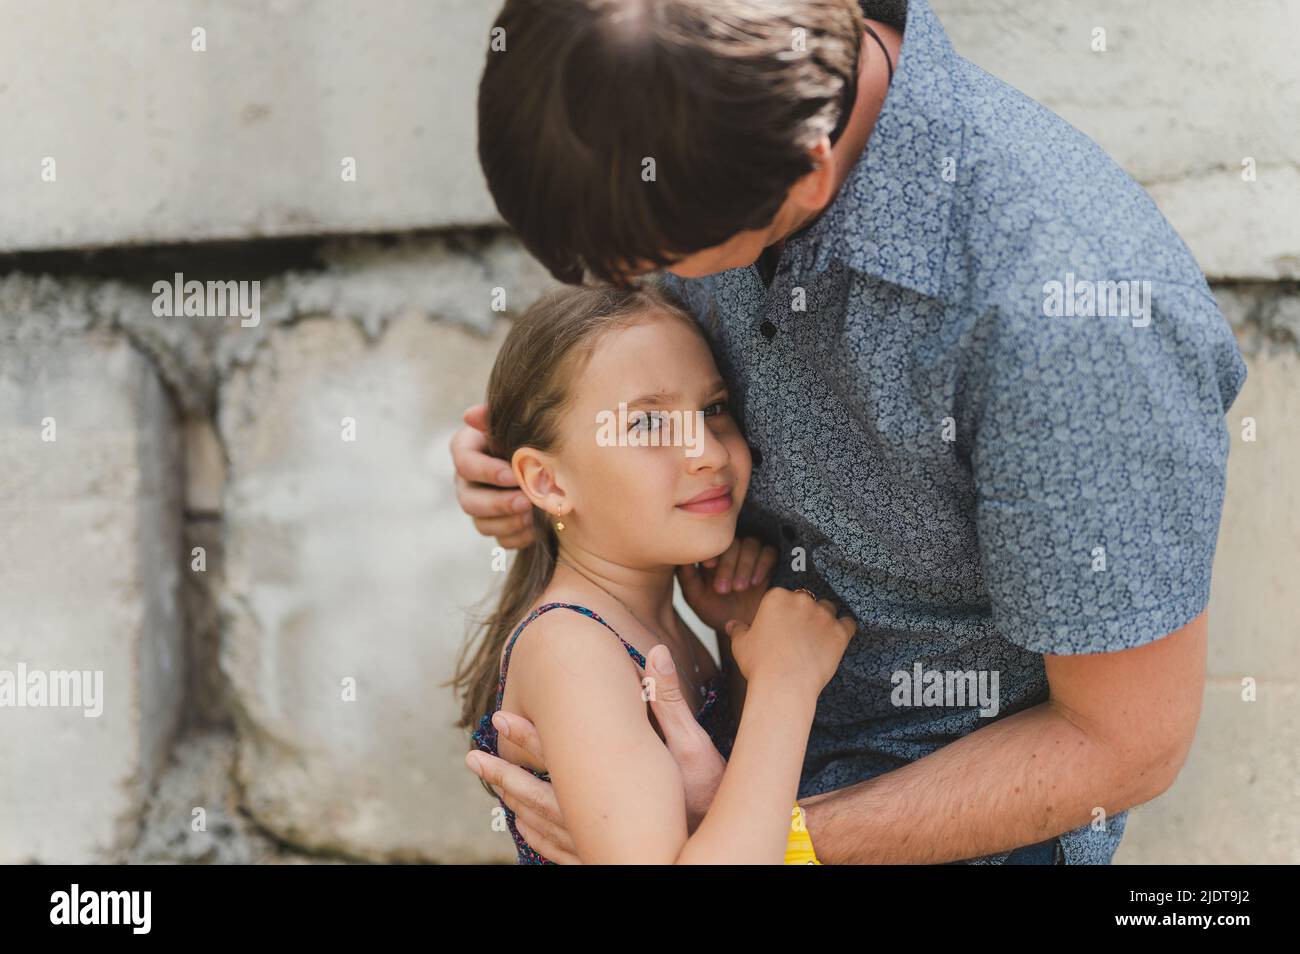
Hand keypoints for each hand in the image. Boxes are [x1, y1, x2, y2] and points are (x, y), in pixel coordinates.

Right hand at [450, 402, 534, 548]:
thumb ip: (493, 418)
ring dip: (510, 523)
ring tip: (534, 515)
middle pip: (469, 501)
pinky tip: (535, 529)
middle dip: (499, 504)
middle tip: (527, 501)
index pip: (465, 463)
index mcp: (466, 451)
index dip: (488, 472)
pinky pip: (500, 540)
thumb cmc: (526, 432)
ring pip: (482, 525)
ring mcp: (479, 507)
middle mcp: (466, 482)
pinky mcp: (495, 526)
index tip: (513, 475)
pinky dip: (518, 537)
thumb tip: (471, 415)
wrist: (545, 455)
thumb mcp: (511, 423)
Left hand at [464, 646, 728, 856]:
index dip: (528, 736)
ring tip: (493, 788)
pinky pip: (562, 853)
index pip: (560, 755)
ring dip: (516, 804)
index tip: (499, 717)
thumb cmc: (711, 801)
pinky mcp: (604, 861)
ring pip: (545, 826)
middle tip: (474, 758)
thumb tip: (654, 651)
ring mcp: (597, 847)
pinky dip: (540, 838)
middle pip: (540, 796)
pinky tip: (526, 829)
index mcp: (612, 785)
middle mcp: (596, 820)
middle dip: (505, 774)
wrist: (720, 854)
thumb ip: (669, 702)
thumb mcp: (695, 748)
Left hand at [676, 535, 777, 633]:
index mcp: (713, 554)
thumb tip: (680, 557)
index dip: (710, 550)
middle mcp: (733, 550)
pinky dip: (762, 565)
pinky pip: (769, 552)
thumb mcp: (696, 597)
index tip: (708, 567)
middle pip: (733, 541)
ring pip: (751, 544)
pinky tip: (755, 583)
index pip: (712, 540)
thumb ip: (686, 577)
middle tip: (723, 589)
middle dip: (728, 565)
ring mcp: (753, 554)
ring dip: (745, 565)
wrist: (743, 628)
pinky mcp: (771, 561)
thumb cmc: (717, 612)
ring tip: (739, 588)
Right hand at [727, 587, 856, 697]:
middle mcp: (802, 600)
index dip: (783, 613)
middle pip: (807, 600)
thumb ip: (739, 630)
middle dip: (803, 614)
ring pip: (828, 609)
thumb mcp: (741, 645)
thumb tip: (732, 625)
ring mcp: (823, 615)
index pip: (783, 596)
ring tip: (816, 639)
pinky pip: (848, 624)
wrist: (783, 685)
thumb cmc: (759, 664)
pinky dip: (844, 630)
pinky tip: (836, 640)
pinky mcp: (840, 632)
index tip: (781, 628)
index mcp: (776, 597)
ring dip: (824, 620)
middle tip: (798, 636)